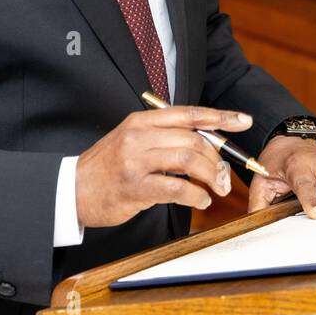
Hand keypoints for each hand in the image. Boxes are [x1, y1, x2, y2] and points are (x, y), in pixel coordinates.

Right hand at [75, 105, 249, 227]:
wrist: (72, 190)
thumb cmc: (108, 168)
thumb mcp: (132, 140)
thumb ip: (164, 137)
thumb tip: (206, 142)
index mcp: (141, 120)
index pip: (188, 113)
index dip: (220, 116)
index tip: (243, 120)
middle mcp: (139, 135)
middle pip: (193, 138)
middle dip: (217, 158)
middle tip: (225, 176)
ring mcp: (136, 161)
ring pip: (188, 159)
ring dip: (209, 176)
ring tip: (216, 188)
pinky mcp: (135, 187)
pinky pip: (176, 188)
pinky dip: (195, 195)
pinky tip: (201, 200)